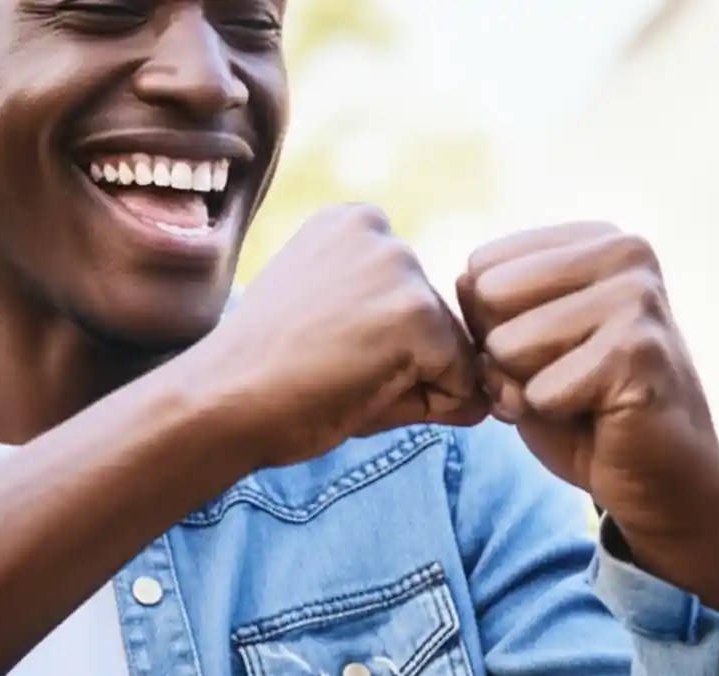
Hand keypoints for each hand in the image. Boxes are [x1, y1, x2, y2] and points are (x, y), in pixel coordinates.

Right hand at [188, 204, 488, 469]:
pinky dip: (424, 409)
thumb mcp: (340, 329)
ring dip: (413, 388)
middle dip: (405, 370)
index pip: (417, 304)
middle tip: (328, 369)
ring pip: (456, 357)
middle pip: (443, 327)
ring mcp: (402, 270)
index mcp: (355, 224)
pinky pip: (462, 386)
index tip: (318, 348)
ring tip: (342, 378)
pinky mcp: (419, 317)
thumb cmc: (271, 380)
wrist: (217, 404)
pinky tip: (359, 390)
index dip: (382, 351)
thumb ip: (412, 335)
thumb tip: (500, 390)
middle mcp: (383, 231)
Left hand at [457, 222, 718, 608]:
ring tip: (578, 398)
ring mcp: (637, 298)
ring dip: (528, 390)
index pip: (482, 266)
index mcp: (598, 237)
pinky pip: (540, 391)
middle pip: (489, 297)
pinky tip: (599, 418)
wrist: (660, 477)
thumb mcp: (525, 340)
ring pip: (508, 344)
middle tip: (561, 380)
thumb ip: (491, 304)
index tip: (546, 352)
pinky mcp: (639, 353)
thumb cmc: (585, 406)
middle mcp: (625, 252)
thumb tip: (465, 284)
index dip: (493, 325)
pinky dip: (555, 417)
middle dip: (505, 356)